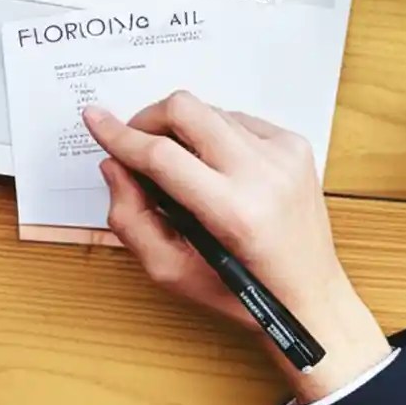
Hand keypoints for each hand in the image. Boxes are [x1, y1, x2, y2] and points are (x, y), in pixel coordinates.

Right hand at [83, 92, 390, 403]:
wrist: (310, 295)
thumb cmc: (242, 292)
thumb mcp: (173, 272)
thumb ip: (132, 219)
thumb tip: (114, 167)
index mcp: (234, 212)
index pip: (162, 155)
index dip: (120, 136)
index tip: (96, 121)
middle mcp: (264, 174)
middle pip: (186, 109)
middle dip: (148, 120)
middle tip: (136, 146)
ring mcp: (284, 154)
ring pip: (210, 110)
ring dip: (183, 131)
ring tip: (182, 168)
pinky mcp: (295, 145)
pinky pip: (237, 119)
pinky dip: (214, 135)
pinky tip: (215, 167)